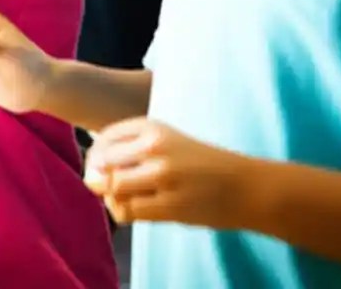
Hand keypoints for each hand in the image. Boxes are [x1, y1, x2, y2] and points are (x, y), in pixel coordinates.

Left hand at [85, 117, 252, 228]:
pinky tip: (132, 211)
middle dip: (98, 178)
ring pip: (113, 188)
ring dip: (111, 198)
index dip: (95, 156)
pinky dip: (122, 213)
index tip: (102, 168)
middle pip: (103, 163)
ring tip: (121, 200)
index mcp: (153, 127)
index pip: (104, 138)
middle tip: (107, 188)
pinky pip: (128, 211)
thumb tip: (92, 165)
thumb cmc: (203, 165)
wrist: (247, 187)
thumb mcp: (169, 142)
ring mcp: (163, 175)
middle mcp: (155, 146)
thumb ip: (134, 147)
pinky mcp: (170, 204)